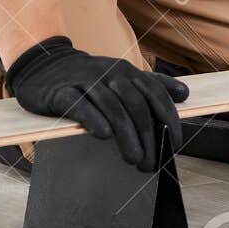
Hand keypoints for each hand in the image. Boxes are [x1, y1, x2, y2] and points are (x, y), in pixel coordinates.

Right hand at [4, 36, 188, 170]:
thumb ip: (152, 86)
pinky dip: (94, 119)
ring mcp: (85, 81)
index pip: (155, 93)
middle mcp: (109, 73)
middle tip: (150, 163)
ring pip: (112, 107)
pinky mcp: (62, 92)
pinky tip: (103, 136)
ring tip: (133, 159)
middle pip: (135, 105)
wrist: (44, 65)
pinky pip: (80, 105)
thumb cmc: (88, 78)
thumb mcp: (121, 77)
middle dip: (147, 136)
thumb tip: (184, 94)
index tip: (174, 144)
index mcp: (126, 71)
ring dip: (126, 135)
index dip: (168, 118)